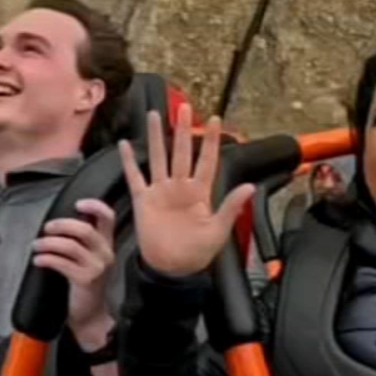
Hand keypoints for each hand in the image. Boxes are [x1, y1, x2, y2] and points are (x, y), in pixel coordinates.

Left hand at [33, 198, 116, 350]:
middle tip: (47, 229)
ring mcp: (97, 267)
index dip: (95, 206)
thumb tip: (60, 224)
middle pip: (85, 229)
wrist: (91, 315)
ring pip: (70, 245)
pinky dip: (46, 258)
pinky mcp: (85, 280)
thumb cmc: (85, 286)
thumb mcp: (89, 260)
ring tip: (36, 246)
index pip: (108, 218)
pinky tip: (38, 260)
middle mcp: (105, 254)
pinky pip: (61, 262)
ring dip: (48, 243)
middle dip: (61, 225)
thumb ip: (81, 242)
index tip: (78, 203)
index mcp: (106, 245)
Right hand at [121, 104, 254, 278]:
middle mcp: (180, 187)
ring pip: (159, 157)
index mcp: (200, 192)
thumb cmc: (198, 252)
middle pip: (182, 151)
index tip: (216, 120)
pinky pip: (135, 177)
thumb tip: (250, 186)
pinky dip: (129, 162)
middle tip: (185, 107)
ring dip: (157, 137)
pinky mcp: (143, 200)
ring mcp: (161, 191)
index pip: (208, 160)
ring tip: (155, 115)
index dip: (212, 141)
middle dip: (183, 130)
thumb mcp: (219, 230)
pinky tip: (126, 145)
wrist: (172, 268)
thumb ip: (231, 206)